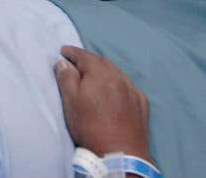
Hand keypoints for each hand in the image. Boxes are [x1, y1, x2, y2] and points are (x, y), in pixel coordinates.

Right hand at [54, 46, 152, 162]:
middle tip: (77, 63)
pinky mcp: (142, 103)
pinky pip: (129, 87)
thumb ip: (66, 79)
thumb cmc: (91, 127)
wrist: (121, 153)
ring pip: (117, 73)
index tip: (63, 51)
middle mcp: (119, 77)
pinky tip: (115, 91)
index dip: (72, 52)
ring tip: (96, 76)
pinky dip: (119, 84)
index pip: (83, 56)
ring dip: (105, 71)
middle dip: (89, 60)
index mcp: (99, 73)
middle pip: (102, 62)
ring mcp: (133, 90)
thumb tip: (63, 62)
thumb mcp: (71, 102)